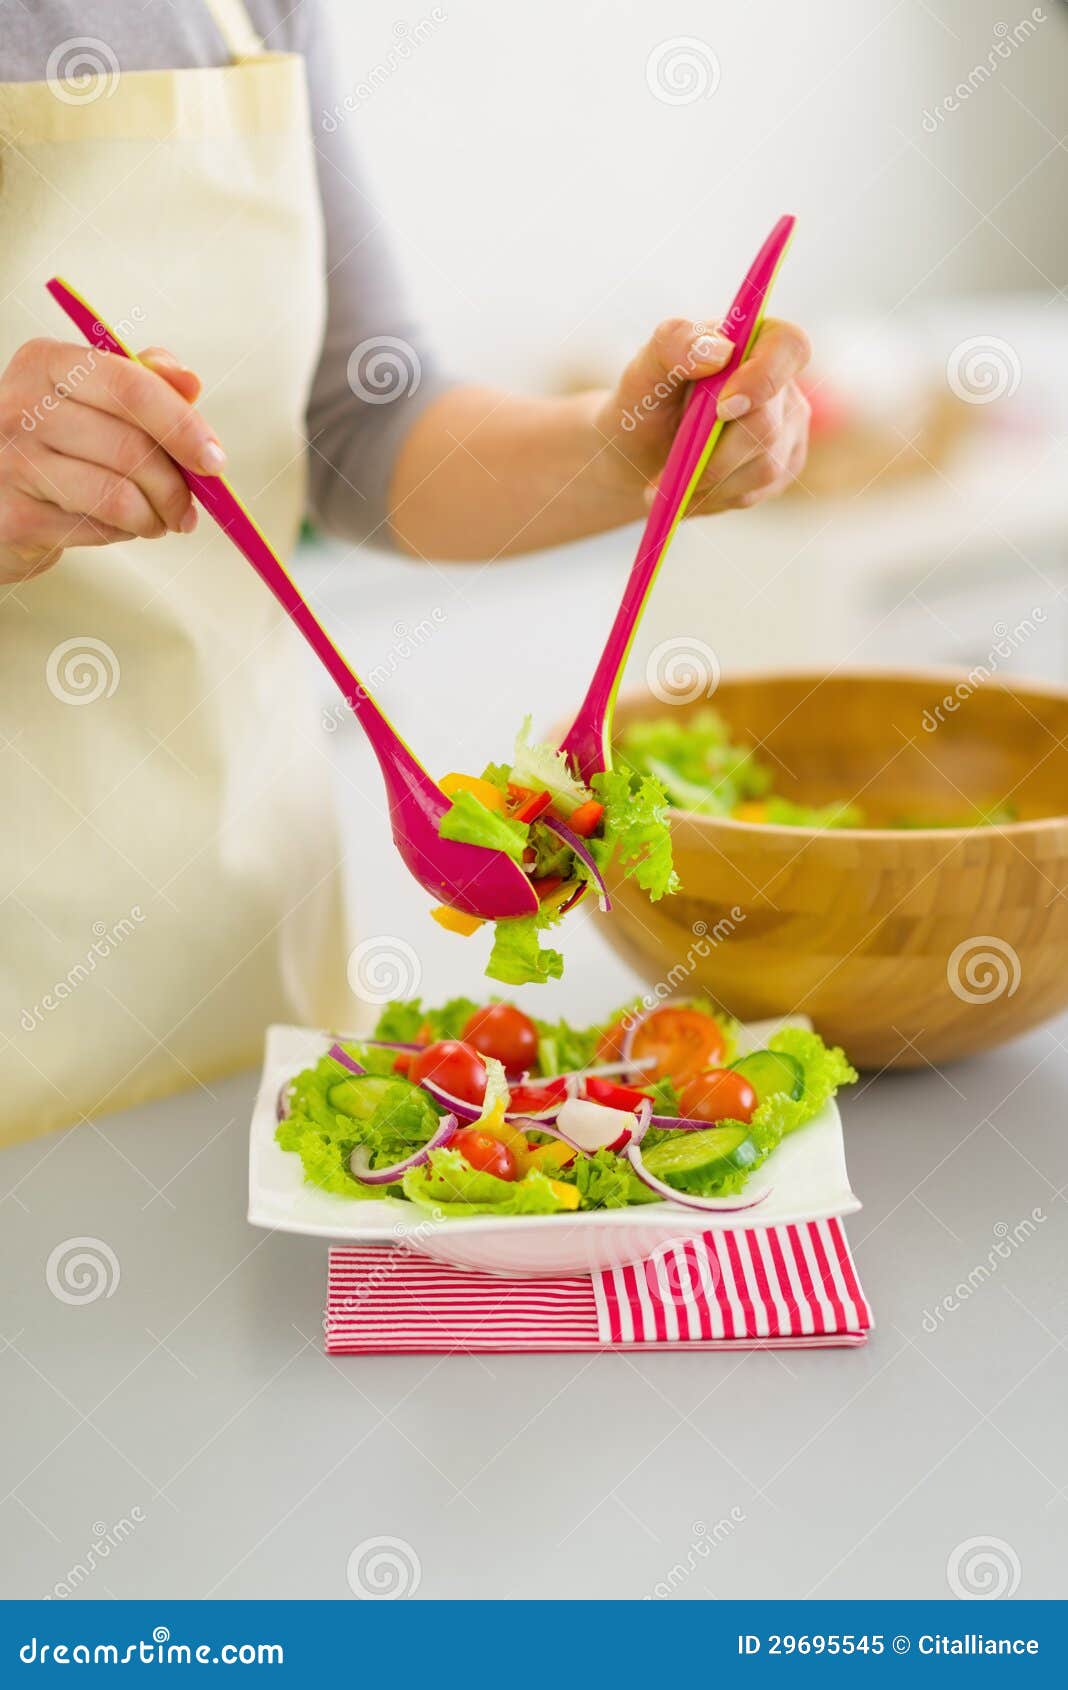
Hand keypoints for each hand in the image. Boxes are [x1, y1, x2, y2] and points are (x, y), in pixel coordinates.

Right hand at [0, 339, 223, 583]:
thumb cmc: (54, 443)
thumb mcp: (92, 399)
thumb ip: (143, 382)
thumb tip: (189, 381)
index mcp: (47, 363)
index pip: (131, 386)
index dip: (183, 426)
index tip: (214, 460)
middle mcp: (21, 406)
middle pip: (131, 447)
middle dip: (176, 486)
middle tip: (189, 507)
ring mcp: (13, 461)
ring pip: (118, 494)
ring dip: (155, 516)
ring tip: (160, 519)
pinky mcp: (14, 515)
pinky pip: (96, 528)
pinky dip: (123, 533)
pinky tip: (120, 526)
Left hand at [594, 315, 810, 515]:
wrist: (641, 451)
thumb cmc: (646, 402)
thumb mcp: (644, 370)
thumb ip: (673, 345)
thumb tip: (719, 350)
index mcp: (755, 340)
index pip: (788, 346)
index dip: (763, 378)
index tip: (721, 408)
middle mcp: (781, 382)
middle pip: (766, 424)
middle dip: (714, 454)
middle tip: (669, 470)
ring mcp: (788, 427)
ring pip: (763, 467)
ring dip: (708, 482)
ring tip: (668, 483)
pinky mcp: (782, 468)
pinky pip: (754, 492)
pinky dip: (712, 498)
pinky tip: (687, 493)